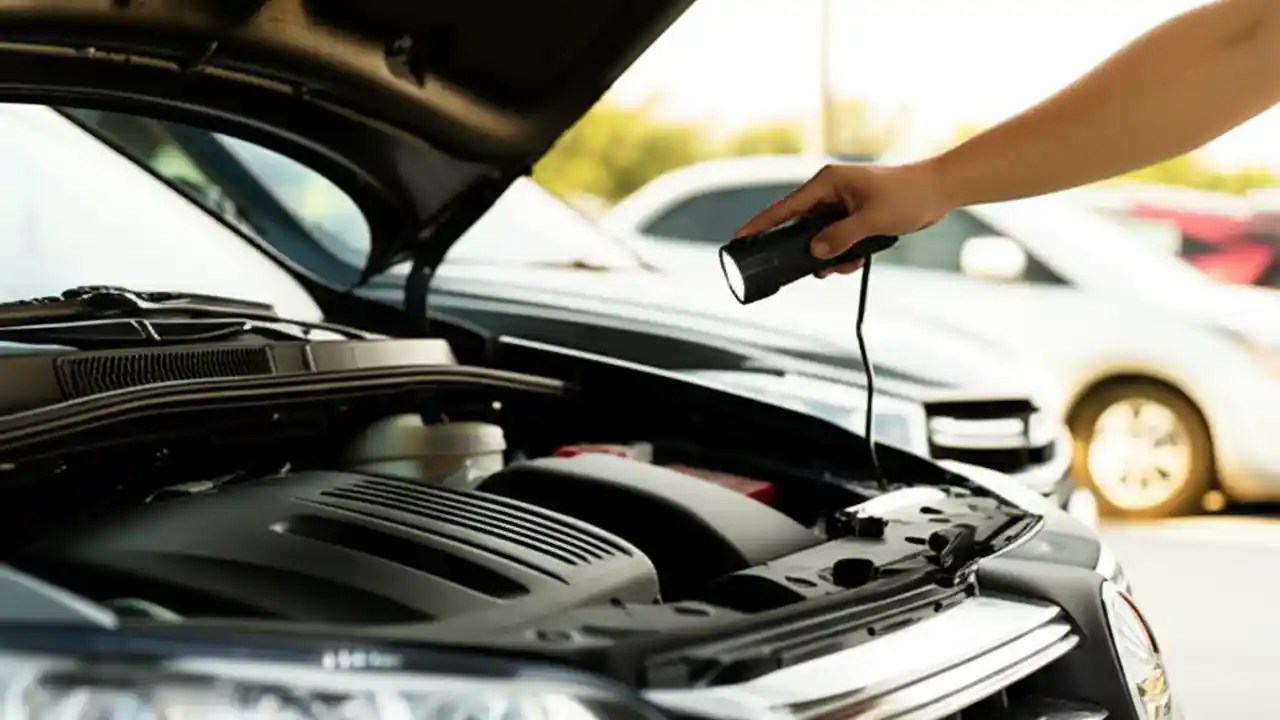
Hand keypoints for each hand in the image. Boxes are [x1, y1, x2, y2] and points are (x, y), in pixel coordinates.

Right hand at [734, 161, 952, 277]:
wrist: (938, 191)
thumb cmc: (907, 196)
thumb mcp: (871, 221)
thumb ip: (840, 238)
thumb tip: (815, 254)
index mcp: (827, 182)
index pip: (785, 207)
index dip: (761, 224)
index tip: (740, 238)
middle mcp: (830, 192)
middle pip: (801, 226)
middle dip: (806, 251)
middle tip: (808, 269)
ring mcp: (841, 205)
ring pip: (820, 238)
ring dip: (830, 256)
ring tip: (845, 266)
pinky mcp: (854, 216)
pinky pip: (837, 239)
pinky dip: (844, 253)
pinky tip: (857, 260)